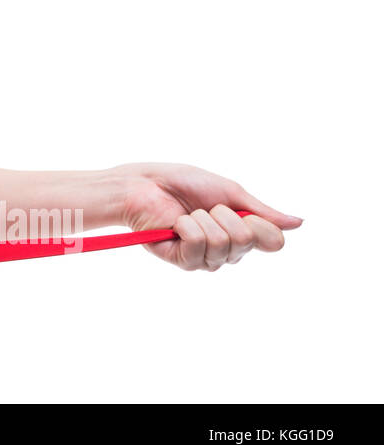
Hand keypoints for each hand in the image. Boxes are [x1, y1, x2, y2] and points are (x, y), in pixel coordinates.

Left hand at [115, 162, 302, 270]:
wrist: (146, 183)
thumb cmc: (183, 183)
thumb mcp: (230, 192)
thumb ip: (262, 212)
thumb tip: (299, 223)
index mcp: (242, 235)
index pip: (274, 243)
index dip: (261, 224)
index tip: (239, 209)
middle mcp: (227, 252)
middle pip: (248, 240)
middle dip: (224, 214)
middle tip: (204, 208)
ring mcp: (206, 259)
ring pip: (224, 243)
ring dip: (203, 218)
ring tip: (188, 215)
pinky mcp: (183, 261)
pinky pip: (198, 243)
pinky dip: (187, 225)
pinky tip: (177, 224)